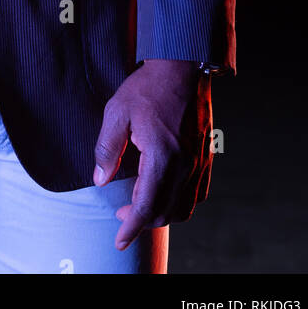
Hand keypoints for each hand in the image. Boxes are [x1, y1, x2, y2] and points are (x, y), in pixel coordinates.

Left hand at [92, 58, 212, 249]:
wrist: (183, 68)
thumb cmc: (147, 87)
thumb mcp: (116, 112)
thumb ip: (106, 149)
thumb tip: (100, 179)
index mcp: (161, 156)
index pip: (146, 206)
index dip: (131, 228)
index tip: (119, 240)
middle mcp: (184, 165)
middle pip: (166, 212)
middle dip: (142, 221)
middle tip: (121, 213)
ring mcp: (199, 162)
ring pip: (185, 208)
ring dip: (162, 214)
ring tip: (141, 204)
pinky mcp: (206, 157)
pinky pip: (197, 194)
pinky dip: (181, 203)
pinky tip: (165, 193)